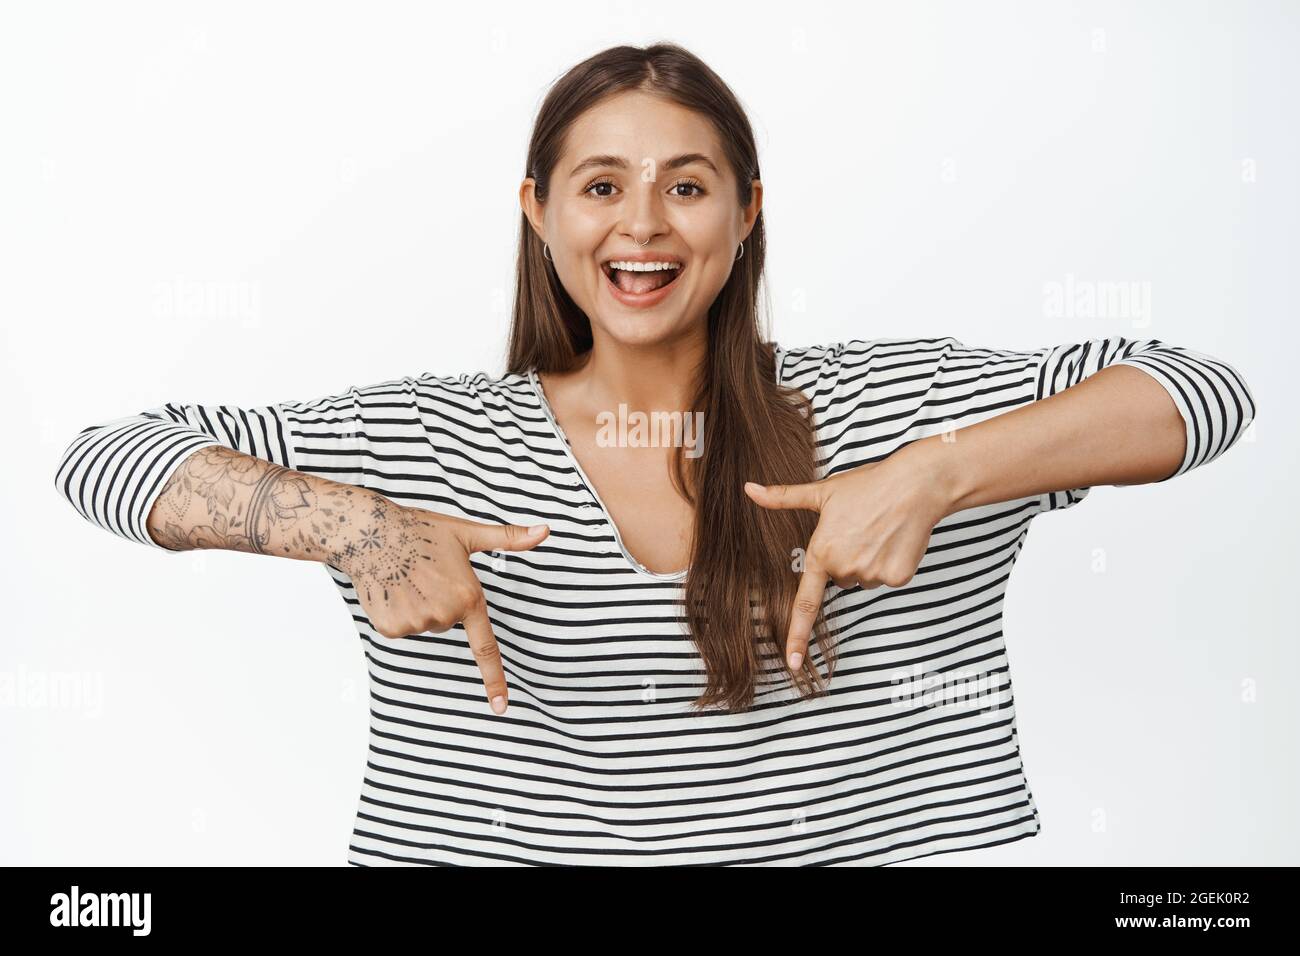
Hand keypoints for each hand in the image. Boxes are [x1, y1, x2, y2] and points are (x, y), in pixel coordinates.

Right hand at [335, 492, 548, 714]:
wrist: (371, 532)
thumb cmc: (421, 529)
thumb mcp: (468, 532)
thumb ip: (509, 538)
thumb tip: (545, 530)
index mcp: (467, 598)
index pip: (485, 647)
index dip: (494, 679)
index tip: (502, 707)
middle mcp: (443, 615)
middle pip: (447, 622)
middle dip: (441, 602)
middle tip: (426, 574)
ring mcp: (415, 623)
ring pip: (424, 624)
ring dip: (417, 605)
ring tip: (406, 577)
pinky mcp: (390, 628)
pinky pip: (401, 627)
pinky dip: (396, 611)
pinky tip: (391, 588)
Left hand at [744, 442, 954, 672]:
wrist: (915, 485)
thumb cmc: (867, 485)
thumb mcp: (822, 492)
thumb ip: (783, 497)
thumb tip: (748, 488)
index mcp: (822, 553)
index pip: (805, 604)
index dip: (797, 636)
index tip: (792, 662)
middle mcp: (845, 569)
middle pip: (841, 579)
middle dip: (847, 560)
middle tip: (859, 530)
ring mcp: (872, 575)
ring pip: (864, 579)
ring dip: (869, 561)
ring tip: (879, 531)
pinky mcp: (898, 578)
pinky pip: (887, 579)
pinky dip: (891, 564)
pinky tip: (895, 540)